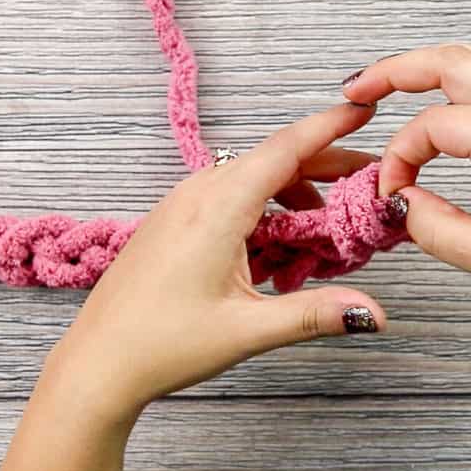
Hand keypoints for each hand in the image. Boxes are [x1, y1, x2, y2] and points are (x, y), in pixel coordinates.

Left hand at [46, 103, 387, 419]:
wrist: (98, 363)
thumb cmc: (162, 344)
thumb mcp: (246, 330)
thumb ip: (314, 313)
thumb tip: (373, 313)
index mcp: (217, 208)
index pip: (285, 149)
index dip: (329, 126)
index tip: (364, 107)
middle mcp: (196, 194)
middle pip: (272, 161)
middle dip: (323, 168)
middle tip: (366, 185)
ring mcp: (179, 206)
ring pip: (249, 180)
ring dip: (290, 196)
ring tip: (321, 235)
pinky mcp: (170, 222)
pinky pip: (225, 197)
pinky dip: (260, 210)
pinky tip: (274, 250)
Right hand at [343, 44, 470, 461]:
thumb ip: (435, 228)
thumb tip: (399, 204)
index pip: (432, 126)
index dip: (397, 158)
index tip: (389, 197)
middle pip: (455, 61)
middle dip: (397, 69)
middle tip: (356, 89)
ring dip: (435, 67)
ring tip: (394, 86)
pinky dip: (468, 80)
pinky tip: (451, 106)